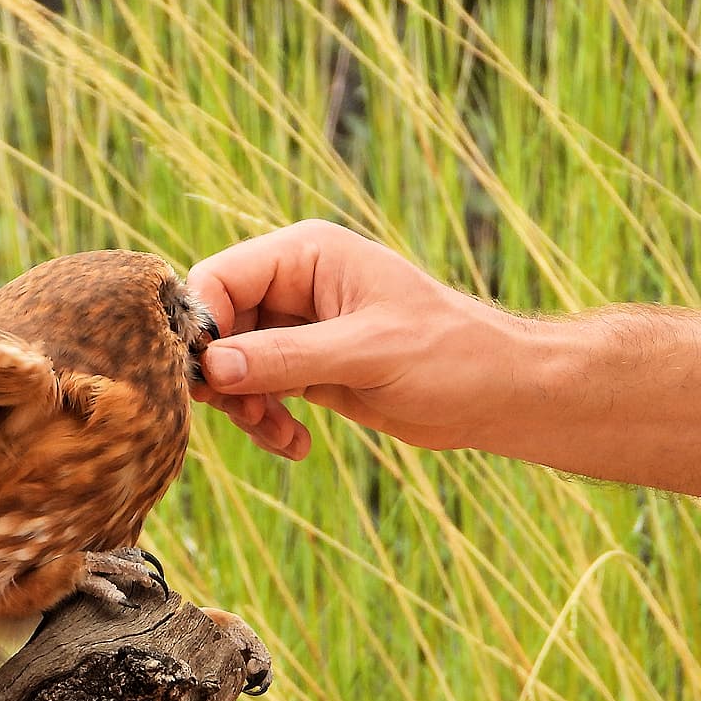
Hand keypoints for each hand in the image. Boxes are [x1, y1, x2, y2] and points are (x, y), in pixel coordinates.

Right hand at [187, 220, 520, 458]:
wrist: (498, 394)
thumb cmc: (450, 355)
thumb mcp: (368, 353)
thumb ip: (288, 357)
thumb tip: (213, 366)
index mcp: (306, 255)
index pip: (220, 278)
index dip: (203, 327)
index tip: (209, 379)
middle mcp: (293, 285)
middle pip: (218, 326)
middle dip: (224, 377)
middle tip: (248, 416)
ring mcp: (297, 329)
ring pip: (232, 366)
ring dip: (245, 407)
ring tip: (279, 434)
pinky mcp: (306, 368)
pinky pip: (258, 393)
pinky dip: (265, 422)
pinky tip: (296, 444)